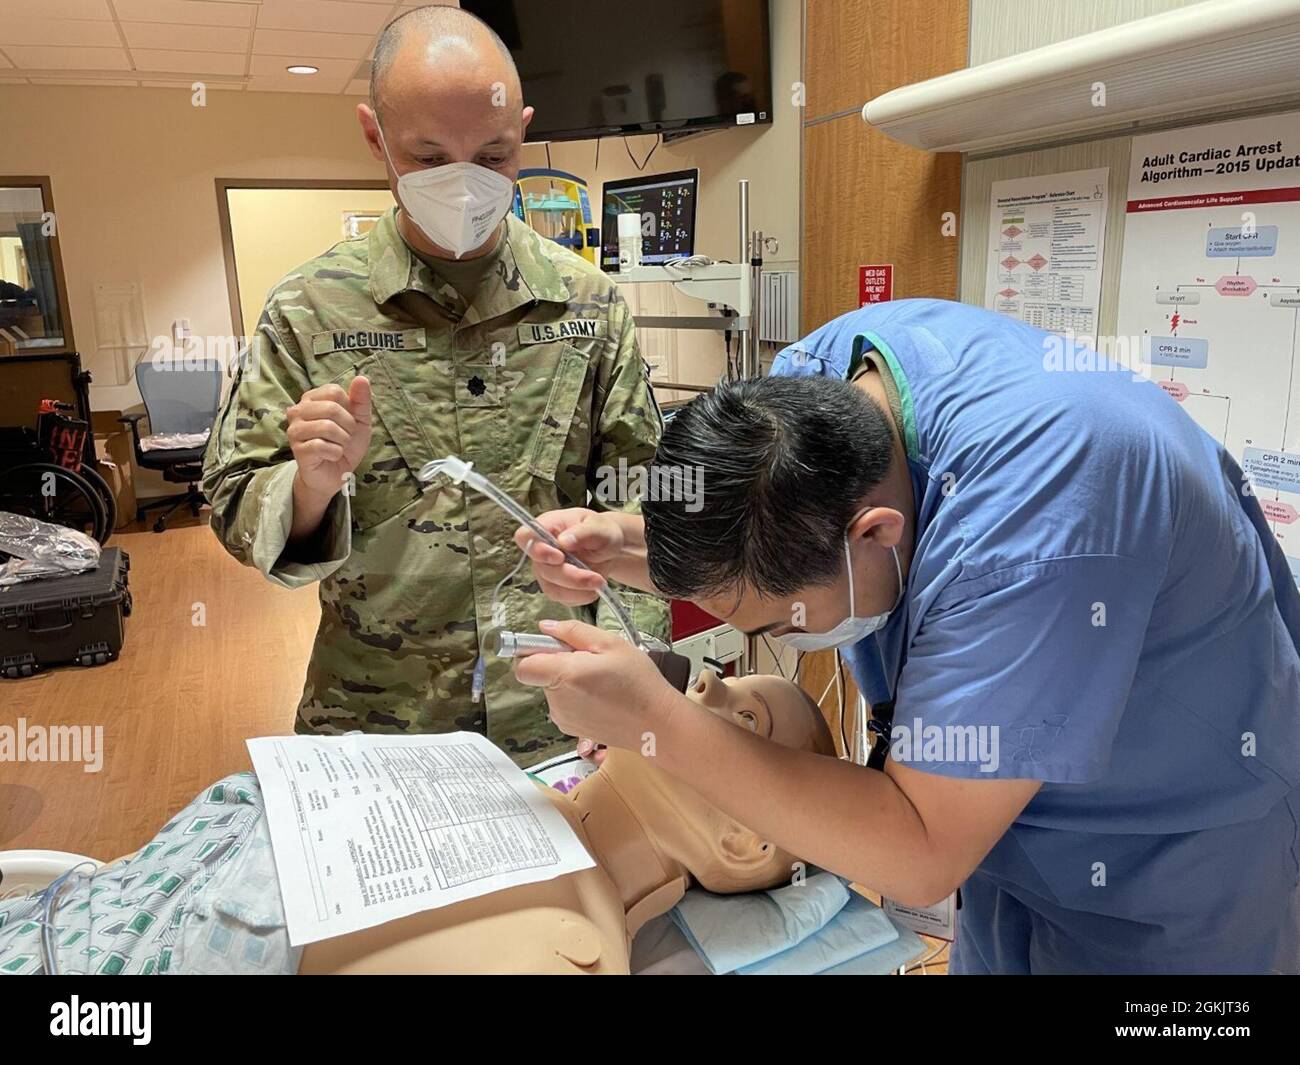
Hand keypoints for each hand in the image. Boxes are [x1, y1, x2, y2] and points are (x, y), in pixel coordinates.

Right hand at [286, 376, 371, 499]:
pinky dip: (335, 453)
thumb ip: (361, 400)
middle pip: (331, 408)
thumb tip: (361, 378)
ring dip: (342, 440)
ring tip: (339, 446)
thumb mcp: (360, 421)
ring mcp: (295, 430)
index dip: (349, 409)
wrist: (336, 473)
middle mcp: (298, 411)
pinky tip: (332, 456)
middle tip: (345, 438)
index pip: (334, 391)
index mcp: (312, 399)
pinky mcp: (296, 449)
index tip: (348, 423)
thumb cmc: (345, 443)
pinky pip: (321, 446)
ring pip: (327, 427)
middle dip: (348, 426)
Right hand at [514, 508, 625, 605]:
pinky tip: (594, 588)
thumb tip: (564, 541)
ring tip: (599, 582)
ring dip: (577, 589)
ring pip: (551, 588)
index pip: (525, 537)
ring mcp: (547, 570)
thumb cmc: (602, 531)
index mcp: (548, 527)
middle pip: (541, 568)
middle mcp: (542, 550)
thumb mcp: (600, 526)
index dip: (537, 550)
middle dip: (570, 576)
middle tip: (595, 577)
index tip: (559, 557)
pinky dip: (581, 596)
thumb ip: (584, 532)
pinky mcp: (556, 587)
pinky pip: (562, 598)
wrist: (611, 548)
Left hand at [514, 620, 680, 752]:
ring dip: (568, 680)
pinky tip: (600, 694)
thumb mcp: (611, 644)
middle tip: (590, 660)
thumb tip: (546, 627)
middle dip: (558, 663)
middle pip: (540, 673)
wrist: (657, 724)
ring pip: (552, 688)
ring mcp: (563, 718)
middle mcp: (558, 701)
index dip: (534, 651)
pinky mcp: (571, 729)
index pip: (522, 664)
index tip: (553, 646)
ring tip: (600, 679)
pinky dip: (576, 696)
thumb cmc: (639, 684)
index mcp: (565, 676)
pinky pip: (563, 703)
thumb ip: (573, 632)